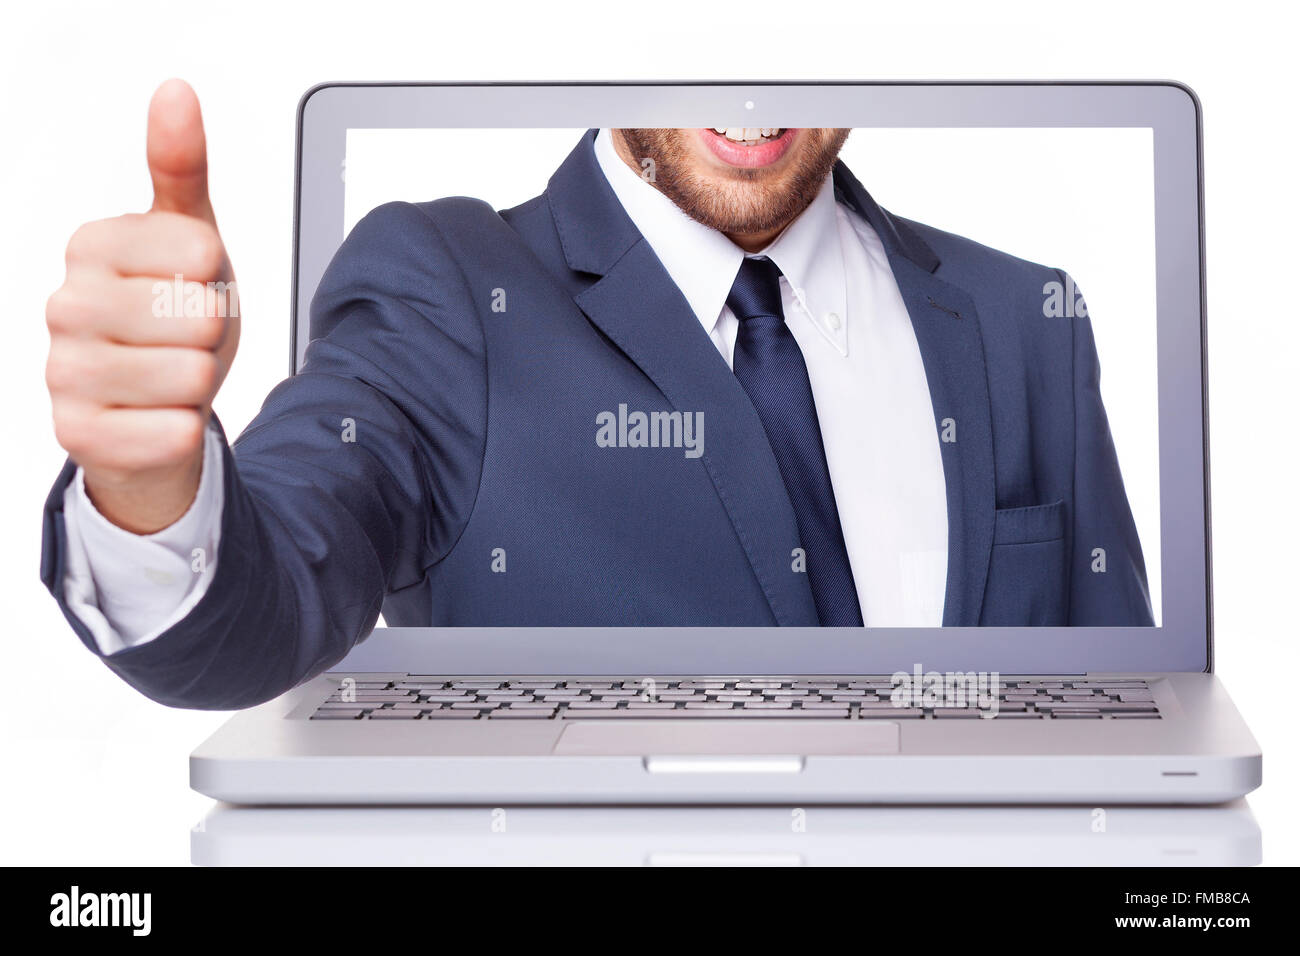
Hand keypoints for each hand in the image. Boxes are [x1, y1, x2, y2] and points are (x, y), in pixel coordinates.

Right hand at [46, 79, 238, 533]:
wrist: (156, 409)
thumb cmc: (174, 320)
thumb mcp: (190, 239)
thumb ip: (182, 169)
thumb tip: (176, 93)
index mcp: (91, 246)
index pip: (201, 254)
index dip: (215, 279)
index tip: (187, 288)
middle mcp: (65, 305)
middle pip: (201, 320)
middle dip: (211, 338)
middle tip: (183, 342)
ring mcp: (64, 372)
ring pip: (192, 378)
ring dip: (199, 386)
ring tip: (170, 379)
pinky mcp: (79, 435)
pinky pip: (175, 432)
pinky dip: (185, 431)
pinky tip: (159, 419)